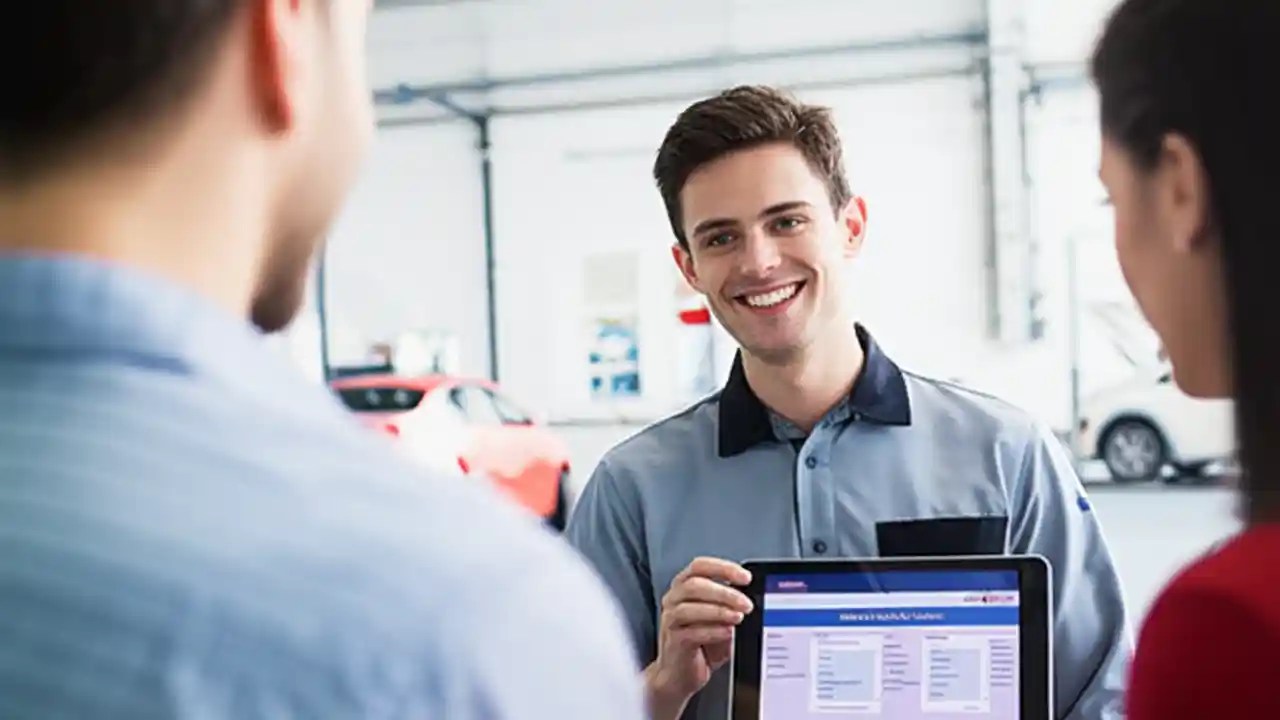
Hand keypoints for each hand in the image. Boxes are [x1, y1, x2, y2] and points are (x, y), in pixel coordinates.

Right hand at [645, 557, 752, 718]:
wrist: (680, 675)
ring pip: (690, 607)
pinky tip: (727, 633)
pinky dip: (712, 631)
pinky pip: (691, 632)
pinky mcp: (673, 641)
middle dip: (725, 592)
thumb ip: (731, 607)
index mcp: (685, 586)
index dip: (723, 568)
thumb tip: (748, 600)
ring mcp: (670, 620)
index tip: (746, 578)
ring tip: (738, 618)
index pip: (700, 566)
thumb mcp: (721, 619)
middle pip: (695, 585)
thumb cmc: (701, 644)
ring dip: (718, 611)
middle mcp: (674, 599)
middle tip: (746, 604)